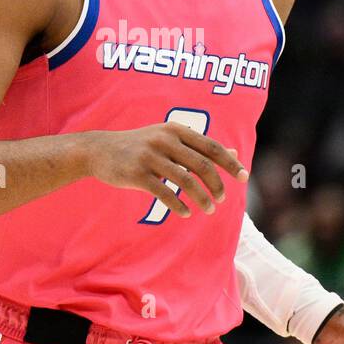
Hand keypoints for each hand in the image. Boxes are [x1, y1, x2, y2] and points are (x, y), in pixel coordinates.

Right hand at [83, 124, 247, 217]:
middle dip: (217, 185)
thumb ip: (199, 146)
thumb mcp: (169, 138)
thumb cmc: (140, 145)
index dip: (230, 163)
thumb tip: (233, 154)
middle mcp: (165, 140)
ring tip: (209, 210)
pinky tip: (185, 213)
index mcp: (176, 130)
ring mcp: (150, 157)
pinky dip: (179, 205)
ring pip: (186, 181)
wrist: (100, 150)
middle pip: (203, 165)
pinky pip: (165, 193)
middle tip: (222, 199)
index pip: (211, 147)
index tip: (243, 177)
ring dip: (201, 199)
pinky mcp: (137, 174)